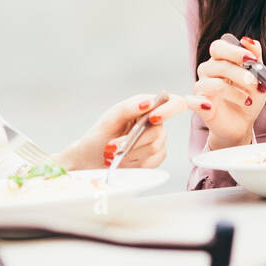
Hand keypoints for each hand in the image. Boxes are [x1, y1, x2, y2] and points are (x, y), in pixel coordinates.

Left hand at [60, 93, 199, 170]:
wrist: (91, 158)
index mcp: (147, 107)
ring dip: (131, 153)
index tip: (153, 118)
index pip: (174, 103)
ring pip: (154, 148)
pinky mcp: (155, 158)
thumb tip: (149, 102)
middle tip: (114, 146)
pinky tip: (124, 161)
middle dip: (134, 141)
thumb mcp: (111, 117)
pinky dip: (135, 162)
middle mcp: (155, 123)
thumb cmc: (100, 135)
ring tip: (115, 154)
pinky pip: (153, 161)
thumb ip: (130, 107)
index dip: (169, 110)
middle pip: (159, 132)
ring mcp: (157, 141)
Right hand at [194, 36, 265, 148]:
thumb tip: (252, 41)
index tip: (251, 58)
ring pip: (212, 83)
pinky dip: (200, 103)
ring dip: (233, 92)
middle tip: (253, 81)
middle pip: (217, 64)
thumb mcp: (259, 80)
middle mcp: (209, 72)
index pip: (219, 47)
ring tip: (248, 101)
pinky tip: (211, 106)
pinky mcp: (199, 106)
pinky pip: (193, 101)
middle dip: (237, 72)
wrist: (243, 124)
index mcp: (221, 61)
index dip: (234, 51)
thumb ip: (256, 60)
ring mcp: (202, 88)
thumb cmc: (249, 98)